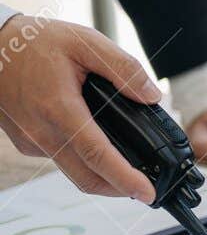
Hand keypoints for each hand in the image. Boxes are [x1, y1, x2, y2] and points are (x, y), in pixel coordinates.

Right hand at [0, 16, 158, 201]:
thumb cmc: (33, 42)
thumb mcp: (86, 42)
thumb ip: (124, 69)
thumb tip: (152, 96)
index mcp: (60, 109)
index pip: (97, 155)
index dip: (125, 178)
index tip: (147, 192)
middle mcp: (42, 132)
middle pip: (86, 178)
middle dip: (119, 189)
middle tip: (144, 187)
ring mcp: (31, 140)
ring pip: (72, 171)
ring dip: (101, 175)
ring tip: (127, 166)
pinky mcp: (25, 141)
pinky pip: (58, 157)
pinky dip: (81, 159)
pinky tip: (97, 142)